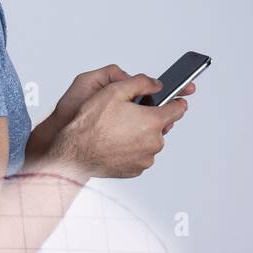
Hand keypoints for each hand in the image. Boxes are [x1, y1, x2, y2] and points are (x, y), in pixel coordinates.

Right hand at [54, 73, 187, 177]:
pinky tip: (115, 143)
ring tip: (118, 131)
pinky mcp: (136, 170)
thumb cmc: (90, 124)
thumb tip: (156, 84)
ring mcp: (145, 158)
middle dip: (149, 119)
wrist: (74, 153)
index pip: (178, 109)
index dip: (176, 101)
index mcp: (153, 121)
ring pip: (150, 142)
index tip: (176, 101)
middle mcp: (154, 142)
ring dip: (140, 136)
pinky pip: (140, 156)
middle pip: (161, 126)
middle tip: (129, 116)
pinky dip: (131, 150)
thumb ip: (141, 82)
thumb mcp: (114, 90)